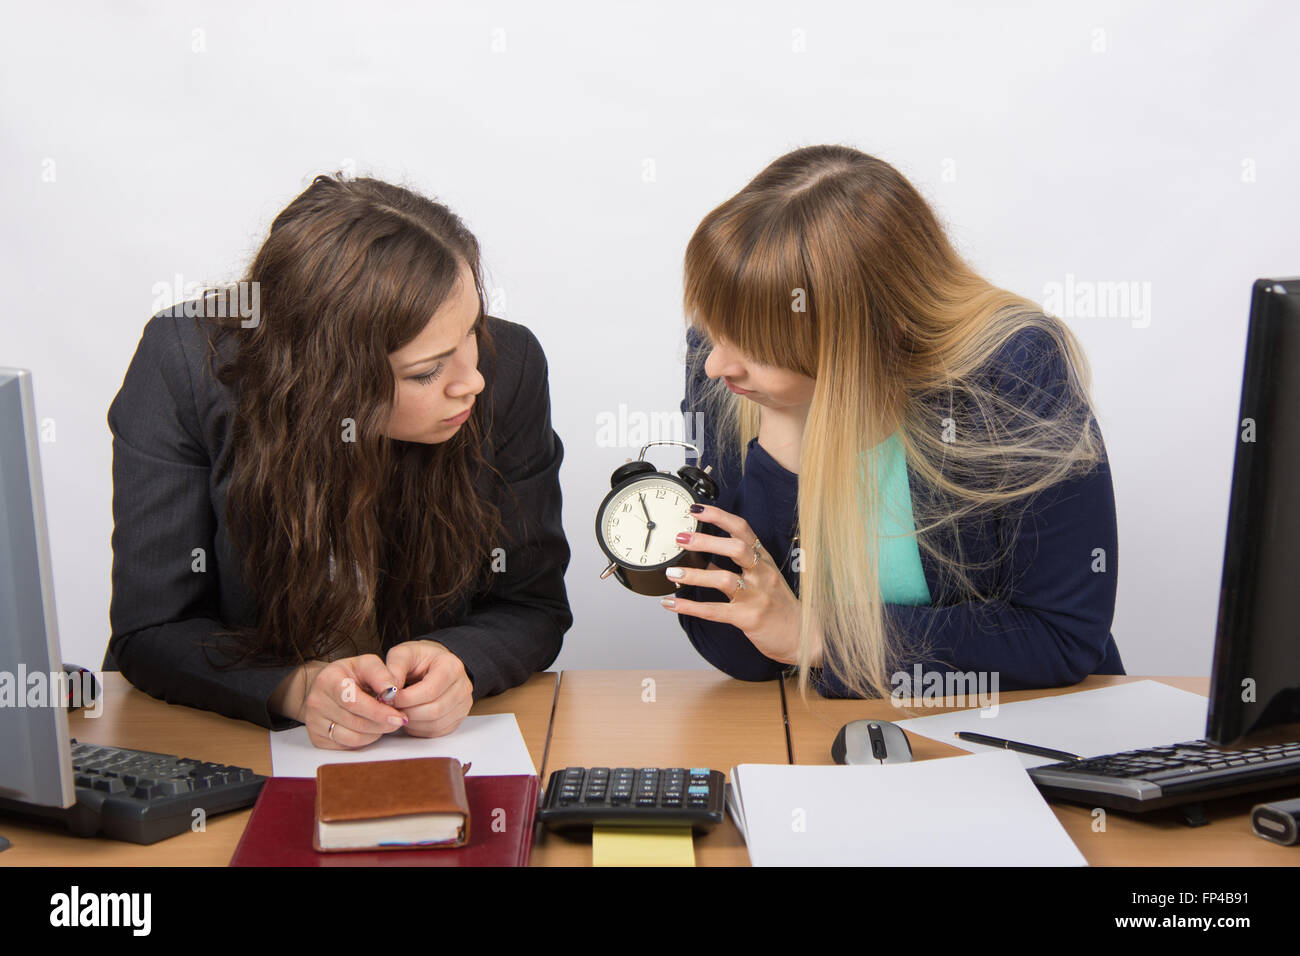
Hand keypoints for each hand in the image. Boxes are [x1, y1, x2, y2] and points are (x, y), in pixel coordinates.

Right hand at [297, 654, 408, 749]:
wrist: (325, 687)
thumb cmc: (349, 675)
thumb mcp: (366, 664)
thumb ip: (381, 674)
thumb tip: (393, 691)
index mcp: (328, 680)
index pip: (353, 701)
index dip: (378, 711)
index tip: (398, 716)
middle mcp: (316, 702)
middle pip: (355, 722)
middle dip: (382, 724)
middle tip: (399, 721)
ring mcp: (314, 722)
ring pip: (352, 738)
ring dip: (375, 733)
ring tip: (384, 722)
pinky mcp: (317, 738)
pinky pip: (347, 746)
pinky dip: (364, 740)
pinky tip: (370, 729)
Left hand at [384, 641, 473, 737]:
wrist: (434, 664)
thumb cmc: (419, 659)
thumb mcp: (403, 654)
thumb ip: (394, 669)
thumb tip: (387, 691)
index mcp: (451, 666)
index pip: (430, 691)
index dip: (406, 699)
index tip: (388, 698)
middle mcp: (463, 686)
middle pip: (434, 710)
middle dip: (407, 712)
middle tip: (391, 708)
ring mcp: (463, 704)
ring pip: (435, 724)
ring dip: (412, 722)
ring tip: (399, 710)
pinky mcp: (458, 718)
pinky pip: (436, 731)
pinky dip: (418, 728)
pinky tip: (410, 717)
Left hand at [660, 504, 820, 665]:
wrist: (802, 636)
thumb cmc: (779, 606)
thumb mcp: (762, 579)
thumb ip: (734, 568)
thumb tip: (701, 559)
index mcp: (763, 560)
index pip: (742, 529)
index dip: (718, 516)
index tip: (696, 509)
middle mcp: (762, 573)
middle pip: (736, 548)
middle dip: (706, 541)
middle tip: (681, 537)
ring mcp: (756, 596)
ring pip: (724, 579)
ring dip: (695, 575)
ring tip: (672, 572)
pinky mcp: (748, 618)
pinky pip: (714, 611)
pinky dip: (690, 606)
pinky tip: (671, 603)